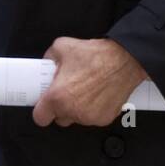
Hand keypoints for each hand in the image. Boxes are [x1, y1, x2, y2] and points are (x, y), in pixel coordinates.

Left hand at [32, 37, 149, 127]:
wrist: (124, 60)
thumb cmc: (97, 55)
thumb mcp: (62, 46)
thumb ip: (49, 57)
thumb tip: (47, 62)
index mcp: (58, 96)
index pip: (40, 117)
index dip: (42, 110)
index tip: (45, 104)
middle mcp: (73, 110)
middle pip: (59, 118)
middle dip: (61, 107)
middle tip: (67, 91)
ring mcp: (89, 117)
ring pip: (77, 118)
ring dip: (77, 108)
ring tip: (85, 89)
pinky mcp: (104, 119)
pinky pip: (92, 118)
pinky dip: (93, 109)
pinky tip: (96, 94)